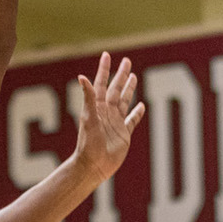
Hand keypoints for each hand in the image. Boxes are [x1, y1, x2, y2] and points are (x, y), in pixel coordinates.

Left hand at [72, 53, 143, 179]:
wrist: (94, 166)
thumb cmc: (89, 143)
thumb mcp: (89, 118)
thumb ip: (88, 98)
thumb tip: (81, 76)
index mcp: (97, 107)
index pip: (101, 83)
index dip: (104, 69)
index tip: (106, 55)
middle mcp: (106, 112)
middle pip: (116, 89)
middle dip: (121, 75)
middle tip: (127, 61)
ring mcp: (115, 122)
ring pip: (124, 101)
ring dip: (129, 89)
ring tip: (133, 77)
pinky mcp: (123, 134)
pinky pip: (131, 120)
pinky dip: (136, 113)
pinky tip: (141, 106)